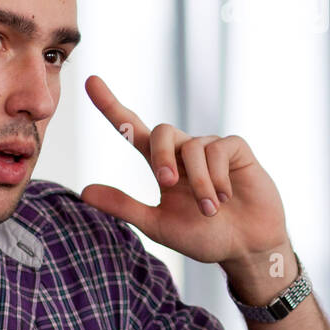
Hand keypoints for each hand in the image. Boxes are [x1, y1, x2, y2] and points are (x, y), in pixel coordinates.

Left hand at [80, 75, 287, 267]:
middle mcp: (183, 150)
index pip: (132, 129)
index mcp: (161, 164)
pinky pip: (219, 150)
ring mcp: (210, 147)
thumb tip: (84, 192)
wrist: (245, 247)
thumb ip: (124, 206)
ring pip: (193, 147)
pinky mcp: (236, 149)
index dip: (111, 106)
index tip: (90, 81)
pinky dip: (218, 176)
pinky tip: (226, 196)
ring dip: (199, 183)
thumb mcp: (157, 224)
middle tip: (168, 184)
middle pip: (161, 131)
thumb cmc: (203, 236)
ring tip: (210, 209)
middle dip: (162, 157)